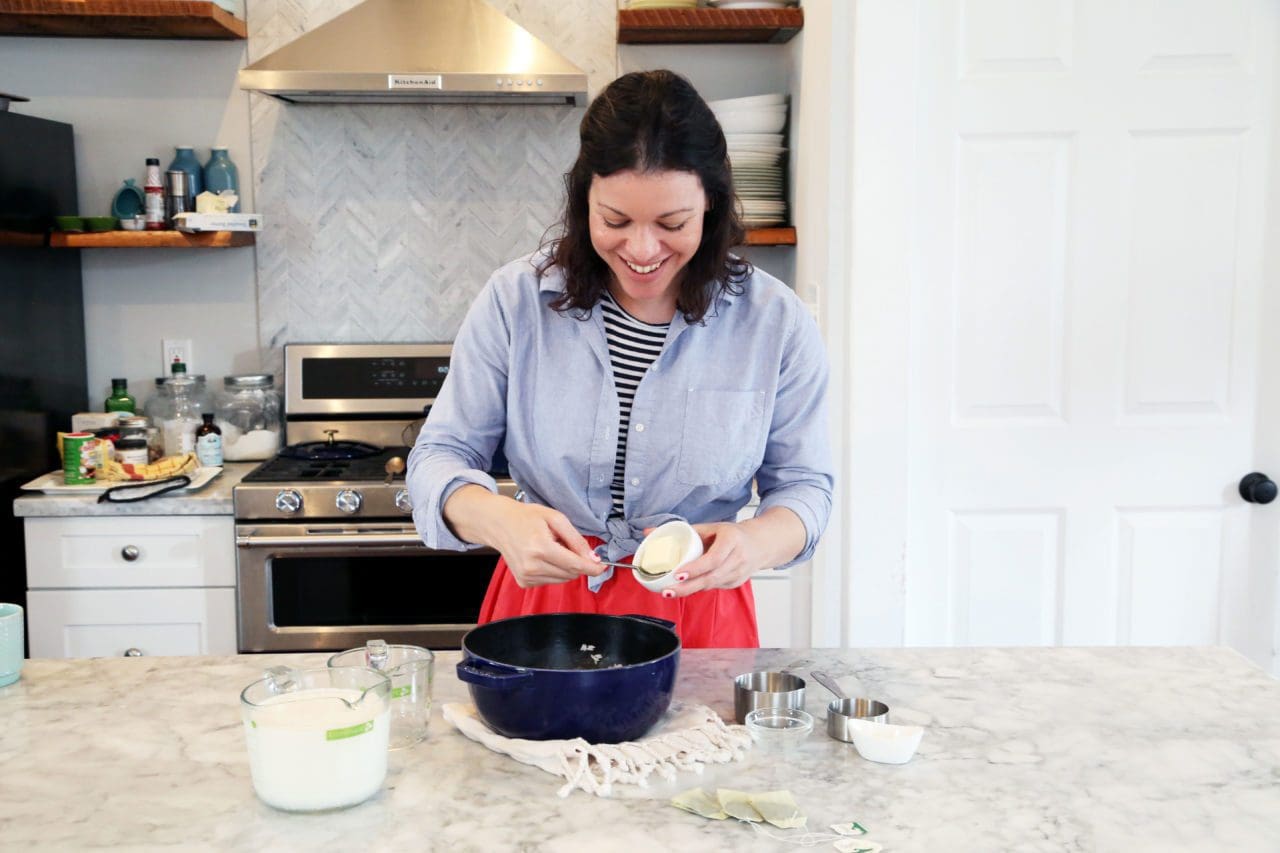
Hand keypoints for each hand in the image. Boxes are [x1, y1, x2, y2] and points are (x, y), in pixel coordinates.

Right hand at [483, 499, 605, 588]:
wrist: (499, 524)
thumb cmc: (526, 517)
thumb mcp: (556, 519)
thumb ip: (576, 540)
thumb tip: (592, 559)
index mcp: (541, 548)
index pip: (575, 565)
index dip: (592, 567)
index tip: (602, 566)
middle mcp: (532, 566)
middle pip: (571, 574)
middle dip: (577, 562)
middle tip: (566, 544)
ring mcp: (526, 576)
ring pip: (562, 579)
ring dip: (564, 567)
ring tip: (551, 549)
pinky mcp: (524, 582)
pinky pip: (550, 581)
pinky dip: (553, 571)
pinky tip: (543, 557)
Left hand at [660, 521, 761, 597]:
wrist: (759, 544)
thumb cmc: (731, 534)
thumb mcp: (709, 527)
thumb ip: (681, 531)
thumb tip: (649, 532)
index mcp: (732, 540)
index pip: (713, 559)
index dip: (695, 568)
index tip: (678, 573)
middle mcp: (738, 558)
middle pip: (711, 577)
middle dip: (688, 587)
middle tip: (667, 590)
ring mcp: (739, 573)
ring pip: (712, 585)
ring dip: (691, 590)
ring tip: (670, 592)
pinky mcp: (736, 583)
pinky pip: (715, 587)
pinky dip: (700, 587)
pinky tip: (687, 588)